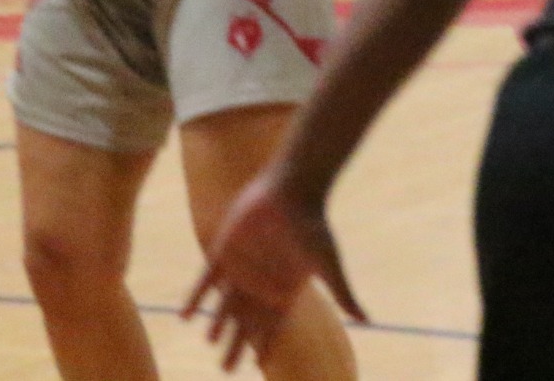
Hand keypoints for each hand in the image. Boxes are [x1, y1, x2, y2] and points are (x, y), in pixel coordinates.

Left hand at [182, 171, 366, 371]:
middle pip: (246, 321)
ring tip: (210, 340)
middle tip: (226, 368)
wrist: (291, 190)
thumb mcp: (329, 264)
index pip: (273, 325)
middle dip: (237, 343)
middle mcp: (261, 281)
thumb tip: (369, 321)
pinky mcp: (224, 250)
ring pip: (225, 303)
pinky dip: (196, 297)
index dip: (266, 343)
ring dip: (217, 322)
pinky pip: (206, 279)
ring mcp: (241, 266)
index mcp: (284, 288)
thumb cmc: (313, 225)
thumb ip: (343, 293)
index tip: (260, 364)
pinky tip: (184, 315)